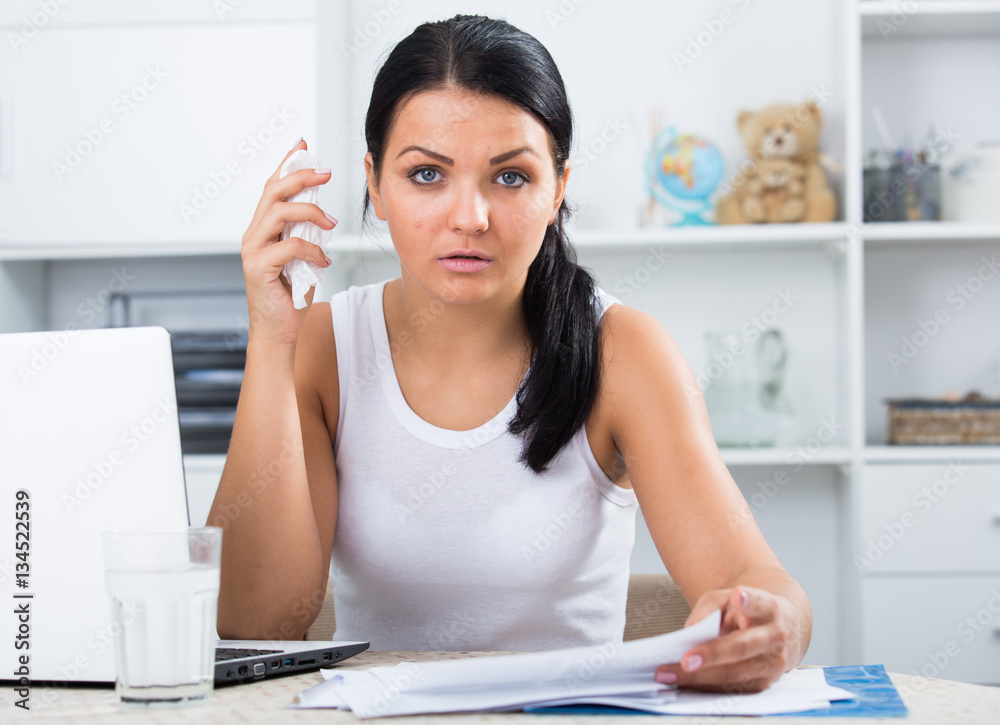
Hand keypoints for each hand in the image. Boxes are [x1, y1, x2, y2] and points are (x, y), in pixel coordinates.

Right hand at [240, 138, 336, 346]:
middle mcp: (253, 234)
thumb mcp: (302, 257)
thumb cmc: (290, 295)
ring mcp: (253, 250)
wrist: (278, 331)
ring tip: (331, 223)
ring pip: (279, 212)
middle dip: (301, 176)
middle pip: (273, 191)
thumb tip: (323, 213)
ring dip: (311, 212)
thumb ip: (305, 234)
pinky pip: (290, 246)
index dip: (287, 164)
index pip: (272, 187)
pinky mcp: (259, 267)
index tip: (304, 146)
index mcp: (262, 229)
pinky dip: (312, 250)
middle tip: (326, 171)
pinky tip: (324, 262)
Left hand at [654, 586, 797, 692]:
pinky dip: (706, 686)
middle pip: (742, 646)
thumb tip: (691, 628)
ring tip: (670, 674)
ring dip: (700, 677)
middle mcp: (774, 636)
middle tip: (686, 660)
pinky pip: (732, 689)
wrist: (780, 627)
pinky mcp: (764, 682)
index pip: (759, 604)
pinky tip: (683, 682)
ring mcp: (772, 663)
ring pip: (735, 673)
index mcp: (768, 608)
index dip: (749, 601)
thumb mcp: (730, 598)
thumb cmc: (748, 610)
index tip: (737, 595)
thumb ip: (710, 605)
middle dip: (713, 654)